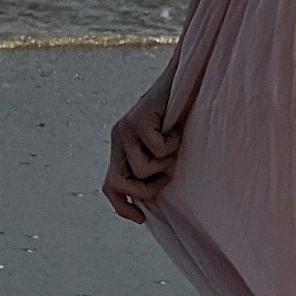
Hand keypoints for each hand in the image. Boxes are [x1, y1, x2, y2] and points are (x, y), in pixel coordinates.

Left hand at [103, 69, 179, 221]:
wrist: (185, 77)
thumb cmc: (180, 115)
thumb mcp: (164, 146)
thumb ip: (153, 166)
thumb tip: (151, 200)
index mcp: (121, 146)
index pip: (110, 186)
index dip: (122, 206)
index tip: (140, 218)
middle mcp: (118, 137)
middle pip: (120, 183)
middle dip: (147, 189)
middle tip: (166, 175)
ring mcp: (125, 128)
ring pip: (142, 169)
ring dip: (165, 164)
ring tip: (174, 146)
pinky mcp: (138, 119)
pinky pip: (158, 149)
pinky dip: (173, 144)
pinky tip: (176, 131)